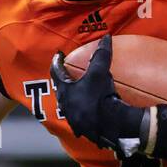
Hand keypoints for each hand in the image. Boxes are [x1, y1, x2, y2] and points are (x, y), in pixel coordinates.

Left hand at [50, 34, 145, 154]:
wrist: (110, 126)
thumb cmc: (100, 97)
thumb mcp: (100, 73)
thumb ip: (101, 54)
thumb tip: (105, 37)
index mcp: (65, 90)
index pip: (56, 71)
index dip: (57, 61)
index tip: (59, 55)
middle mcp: (65, 105)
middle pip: (61, 89)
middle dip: (64, 81)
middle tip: (69, 74)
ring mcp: (72, 119)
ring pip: (69, 105)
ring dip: (73, 98)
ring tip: (79, 92)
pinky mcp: (82, 129)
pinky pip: (79, 118)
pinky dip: (82, 112)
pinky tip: (90, 112)